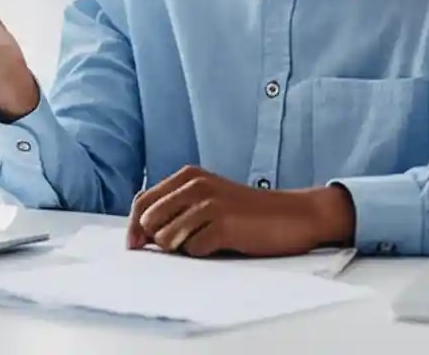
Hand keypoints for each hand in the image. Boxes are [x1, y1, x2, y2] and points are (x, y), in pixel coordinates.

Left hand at [126, 165, 355, 257]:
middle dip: (159, 240)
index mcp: (187, 176)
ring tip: (208, 240)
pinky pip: (193, 250)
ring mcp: (209, 204)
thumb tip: (137, 236)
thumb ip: (174, 209)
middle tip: (186, 242)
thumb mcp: (207, 199)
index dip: (133, 227)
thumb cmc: (246, 213)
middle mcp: (195, 185)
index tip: (134, 246)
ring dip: (183, 247)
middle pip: (149, 222)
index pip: (142, 201)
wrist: (294, 215)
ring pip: (167, 238)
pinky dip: (204, 253)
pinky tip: (223, 244)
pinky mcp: (223, 225)